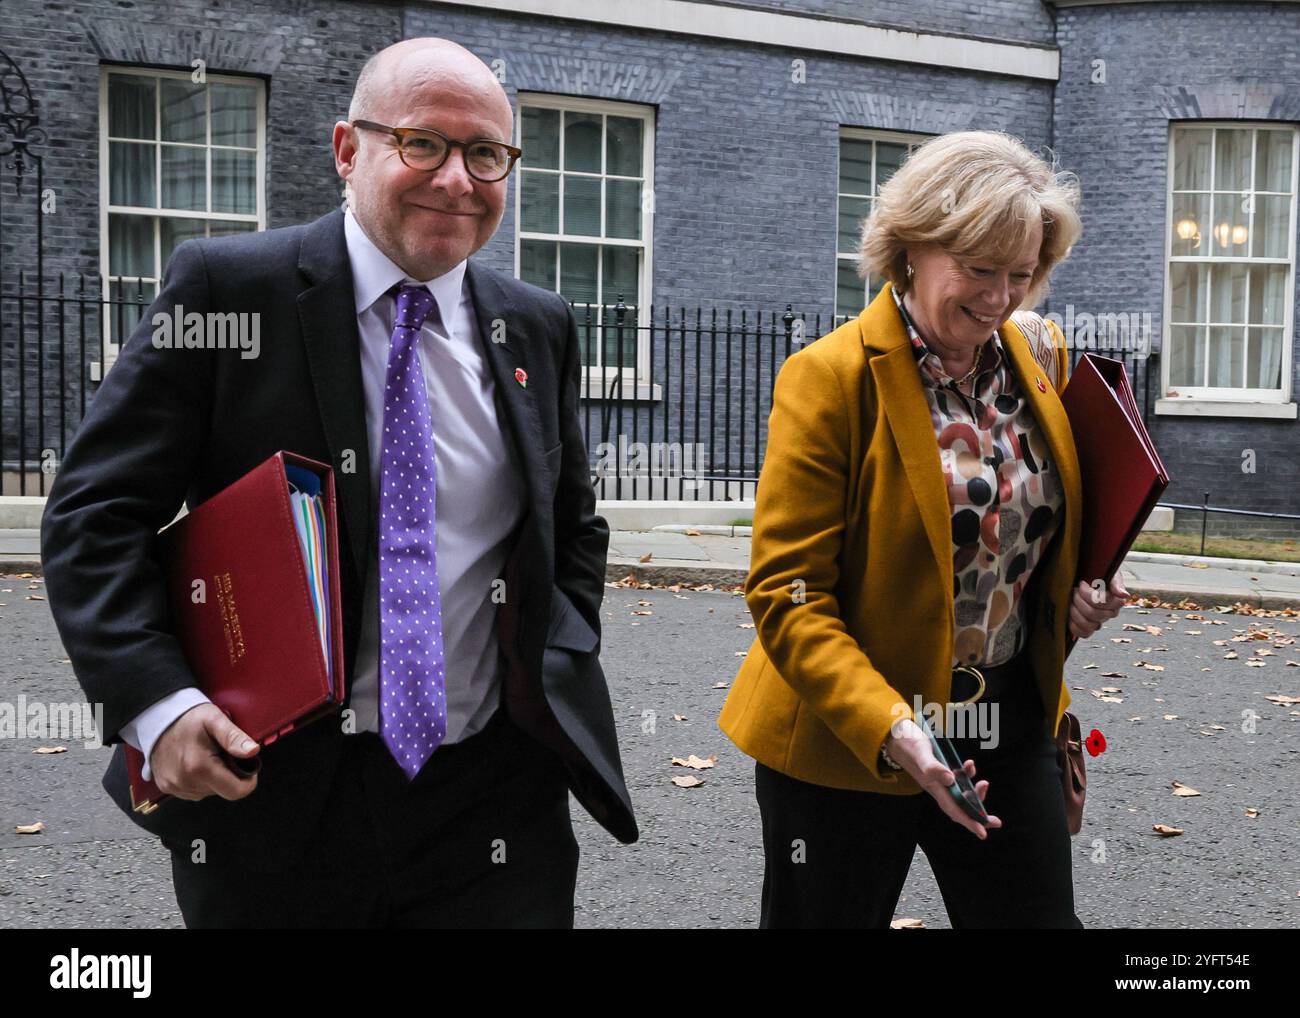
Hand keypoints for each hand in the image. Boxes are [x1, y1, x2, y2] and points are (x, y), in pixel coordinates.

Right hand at [150, 703, 259, 800]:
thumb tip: (253, 751)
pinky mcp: (166, 787)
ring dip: (214, 778)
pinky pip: (193, 791)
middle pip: (222, 792)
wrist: (157, 717)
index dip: (248, 781)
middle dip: (229, 776)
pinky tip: (196, 763)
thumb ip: (234, 737)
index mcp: (199, 767)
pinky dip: (200, 780)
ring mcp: (173, 786)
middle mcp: (185, 782)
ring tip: (208, 756)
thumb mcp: (215, 719)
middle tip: (224, 754)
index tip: (247, 766)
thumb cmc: (188, 717)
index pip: (235, 792)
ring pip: (208, 792)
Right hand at [883, 719, 1001, 839]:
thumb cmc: (907, 743)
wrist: (896, 736)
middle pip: (960, 807)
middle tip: (996, 821)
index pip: (953, 808)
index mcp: (933, 786)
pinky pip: (958, 778)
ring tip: (984, 784)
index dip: (968, 821)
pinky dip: (967, 775)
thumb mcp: (920, 752)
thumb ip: (932, 767)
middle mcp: (938, 786)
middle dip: (978, 815)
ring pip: (961, 794)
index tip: (982, 832)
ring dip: (976, 794)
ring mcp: (941, 779)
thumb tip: (950, 779)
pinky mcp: (942, 770)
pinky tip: (970, 765)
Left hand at [1069, 575, 1129, 639]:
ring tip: (1072, 601)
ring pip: (1088, 624)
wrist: (1089, 577)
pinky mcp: (1089, 627)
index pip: (1103, 603)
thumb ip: (1116, 583)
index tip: (1082, 584)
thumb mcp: (1110, 573)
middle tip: (1074, 591)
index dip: (1089, 594)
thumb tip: (1123, 595)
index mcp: (1116, 601)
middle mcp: (1109, 613)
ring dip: (1075, 612)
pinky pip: (1084, 634)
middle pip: (1093, 613)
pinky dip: (1075, 627)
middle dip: (1079, 600)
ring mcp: (1099, 621)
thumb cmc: (1099, 575)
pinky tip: (1071, 618)